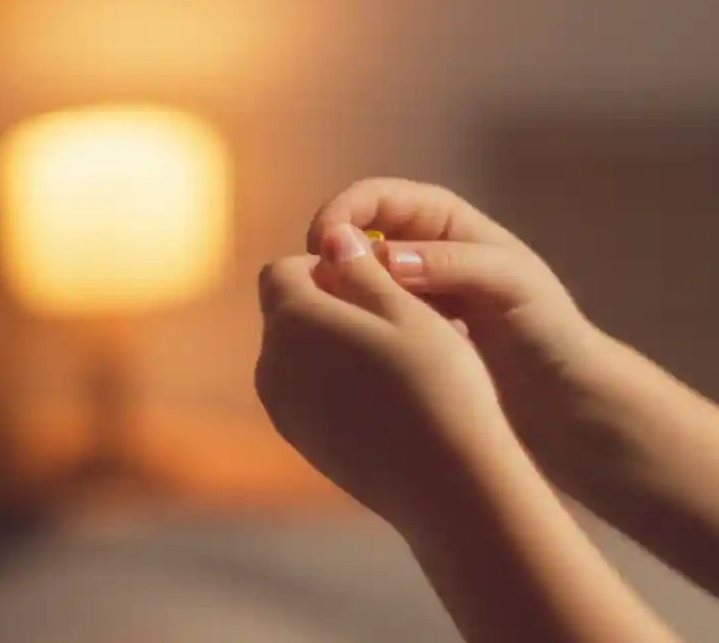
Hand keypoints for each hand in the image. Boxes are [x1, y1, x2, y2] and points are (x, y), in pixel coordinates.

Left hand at [255, 222, 510, 529]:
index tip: (374, 279)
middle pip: (285, 312)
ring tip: (393, 358)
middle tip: (390, 316)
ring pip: (294, 354)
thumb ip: (360, 269)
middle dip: (324, 303)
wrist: (447, 483)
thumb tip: (333, 235)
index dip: (326, 265)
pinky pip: (306, 393)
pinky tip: (385, 397)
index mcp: (292, 321)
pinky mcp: (301, 442)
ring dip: (330, 344)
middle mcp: (271, 365)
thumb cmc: (437, 384)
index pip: (284, 269)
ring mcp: (282, 410)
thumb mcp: (406, 310)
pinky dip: (333, 383)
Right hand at [308, 178, 602, 454]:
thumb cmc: (544, 326)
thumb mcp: (507, 282)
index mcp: (440, 220)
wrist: (562, 395)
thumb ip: (449, 264)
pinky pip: (362, 322)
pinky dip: (349, 329)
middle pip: (352, 238)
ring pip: (351, 283)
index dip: (342, 213)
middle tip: (317, 292)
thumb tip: (383, 257)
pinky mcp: (399, 337)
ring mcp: (404, 296)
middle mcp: (415, 251)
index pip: (374, 198)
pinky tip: (344, 351)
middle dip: (329, 258)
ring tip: (327, 324)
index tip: (321, 246)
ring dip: (335, 297)